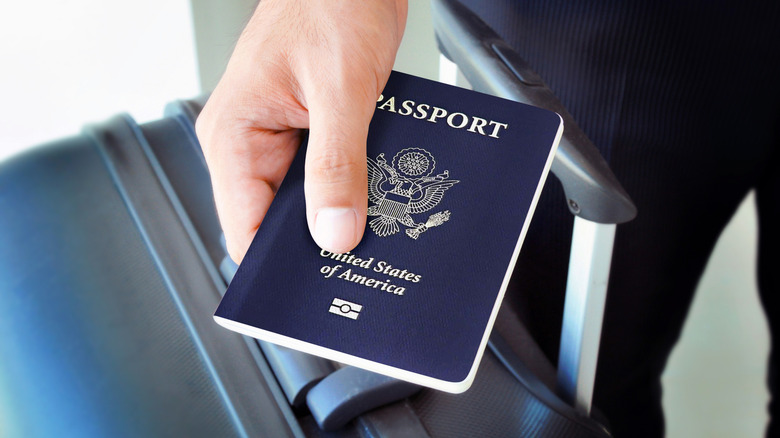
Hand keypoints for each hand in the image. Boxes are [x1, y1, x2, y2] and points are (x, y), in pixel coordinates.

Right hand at [196, 0, 406, 261]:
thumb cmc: (332, 2)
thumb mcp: (339, 89)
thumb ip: (336, 165)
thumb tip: (334, 233)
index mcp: (233, 134)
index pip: (243, 228)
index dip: (276, 267)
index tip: (314, 292)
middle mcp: (250, 141)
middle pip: (276, 221)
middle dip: (316, 243)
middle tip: (359, 264)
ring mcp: (281, 138)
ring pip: (306, 202)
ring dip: (339, 214)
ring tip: (375, 230)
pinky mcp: (311, 131)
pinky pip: (327, 176)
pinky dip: (352, 188)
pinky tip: (378, 197)